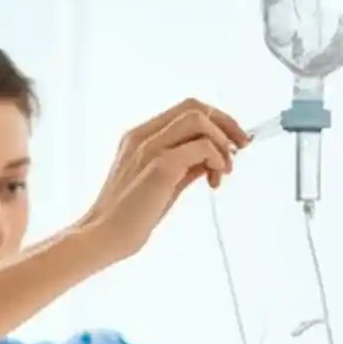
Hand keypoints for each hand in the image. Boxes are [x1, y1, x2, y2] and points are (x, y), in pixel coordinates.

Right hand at [76, 98, 247, 262]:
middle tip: (239, 148)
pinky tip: (215, 179)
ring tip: (223, 170)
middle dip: (226, 123)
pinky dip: (216, 158)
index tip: (232, 142)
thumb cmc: (128, 217)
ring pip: (199, 119)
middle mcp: (142, 136)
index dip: (216, 120)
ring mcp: (149, 148)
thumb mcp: (161, 184)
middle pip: (195, 106)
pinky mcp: (160, 166)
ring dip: (221, 141)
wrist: (103, 237)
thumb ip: (184, 165)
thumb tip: (212, 157)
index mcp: (139, 136)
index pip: (185, 109)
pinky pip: (201, 147)